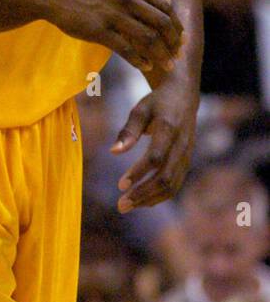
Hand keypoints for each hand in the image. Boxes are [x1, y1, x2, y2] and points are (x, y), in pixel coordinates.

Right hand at [41, 0, 182, 74]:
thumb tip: (168, 2)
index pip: (165, 8)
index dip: (176, 27)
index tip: (180, 41)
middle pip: (161, 23)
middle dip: (173, 43)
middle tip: (177, 56)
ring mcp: (113, 14)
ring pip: (148, 38)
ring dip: (161, 54)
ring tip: (167, 66)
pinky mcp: (98, 30)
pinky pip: (126, 48)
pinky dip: (140, 60)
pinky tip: (145, 66)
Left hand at [111, 78, 196, 211]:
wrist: (184, 95)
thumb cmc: (158, 102)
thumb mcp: (140, 110)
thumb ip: (128, 131)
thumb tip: (113, 152)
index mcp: (169, 129)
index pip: (156, 157)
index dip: (138, 173)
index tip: (120, 185)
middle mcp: (182, 145)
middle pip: (165, 177)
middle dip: (143, 193)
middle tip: (121, 205)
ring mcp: (187, 155)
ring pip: (172, 185)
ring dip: (150, 199)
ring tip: (127, 206)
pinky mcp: (187, 161)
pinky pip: (175, 184)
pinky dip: (159, 195)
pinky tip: (142, 200)